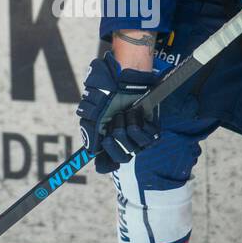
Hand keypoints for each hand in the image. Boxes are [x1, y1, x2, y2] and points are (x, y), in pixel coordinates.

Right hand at [76, 53, 161, 173]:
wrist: (124, 78)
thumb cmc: (107, 92)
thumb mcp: (92, 113)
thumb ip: (91, 135)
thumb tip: (92, 153)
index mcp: (106, 139)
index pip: (107, 163)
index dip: (107, 164)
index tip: (106, 163)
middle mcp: (122, 140)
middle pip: (122, 158)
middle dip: (116, 138)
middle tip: (114, 120)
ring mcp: (136, 135)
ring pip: (134, 147)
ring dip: (127, 126)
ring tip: (125, 111)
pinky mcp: (150, 128)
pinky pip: (148, 138)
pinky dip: (140, 123)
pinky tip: (136, 112)